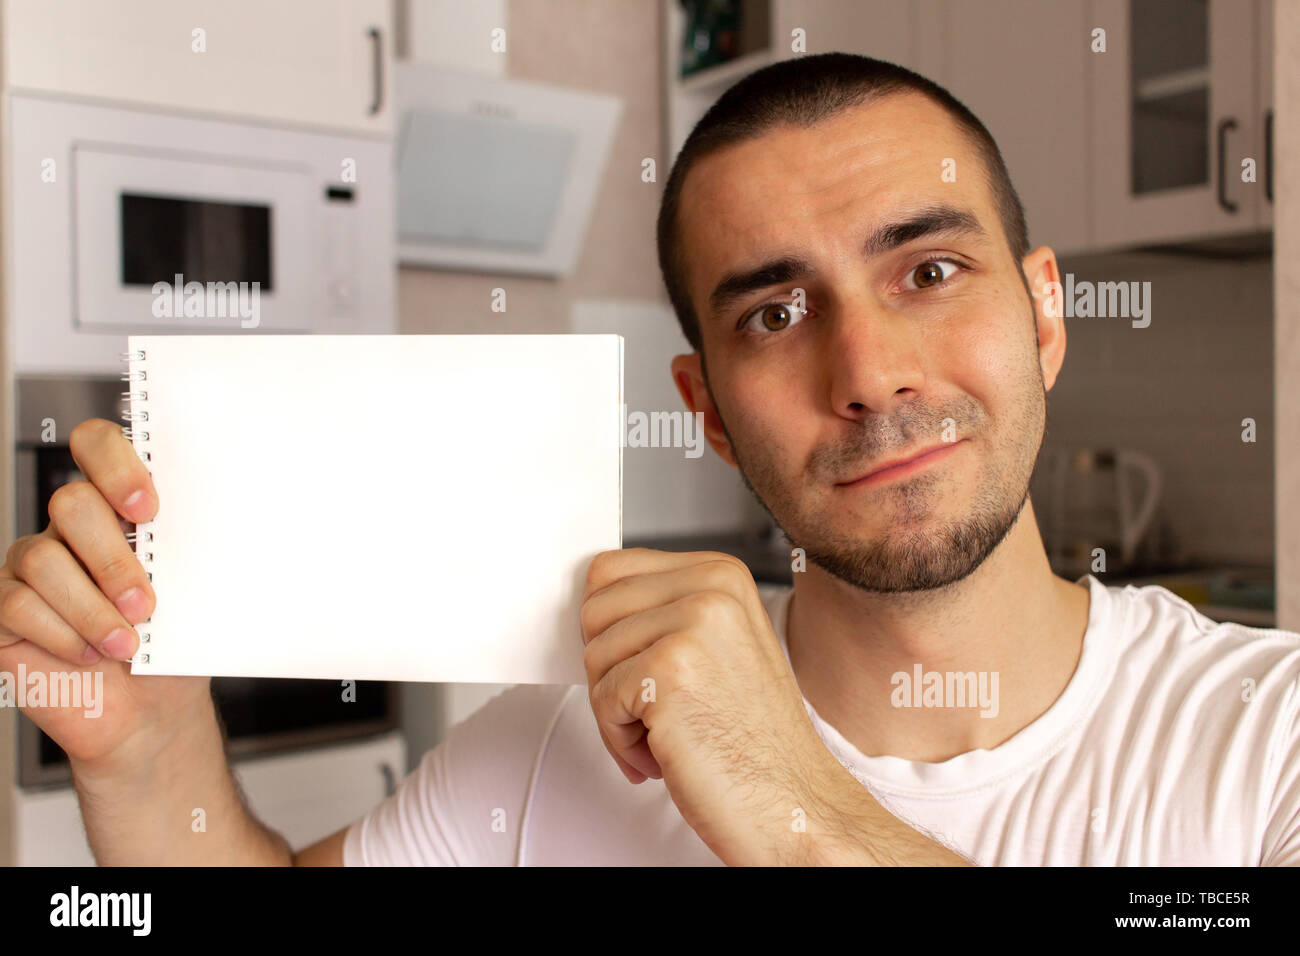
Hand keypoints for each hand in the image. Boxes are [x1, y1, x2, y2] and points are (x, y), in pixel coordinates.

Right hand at [0, 418, 209, 770]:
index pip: (97, 445)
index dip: (115, 464)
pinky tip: (91, 655)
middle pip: (71, 502)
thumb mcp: (193, 590)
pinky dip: (63, 634)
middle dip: (113, 558)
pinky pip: (17, 604)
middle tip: (145, 603)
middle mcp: (70, 529)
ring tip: (127, 643)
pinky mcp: (5, 610)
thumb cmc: (174, 646)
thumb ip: (189, 546)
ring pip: (43, 557)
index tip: (147, 509)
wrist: (152, 712)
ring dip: (92, 607)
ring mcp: (30, 566)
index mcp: (118, 509)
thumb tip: (227, 514)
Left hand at [580, 547, 874, 865]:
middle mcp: (711, 588)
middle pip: (595, 610)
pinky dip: (620, 741)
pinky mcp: (669, 669)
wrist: (793, 800)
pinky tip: (663, 754)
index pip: (611, 571)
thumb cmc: (752, 740)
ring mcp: (692, 624)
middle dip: (609, 670)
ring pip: (593, 655)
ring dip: (616, 710)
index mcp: (720, 575)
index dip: (608, 628)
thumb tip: (591, 606)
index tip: (632, 666)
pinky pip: (600, 699)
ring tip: (664, 735)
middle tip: (649, 710)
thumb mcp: (717, 648)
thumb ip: (663, 615)